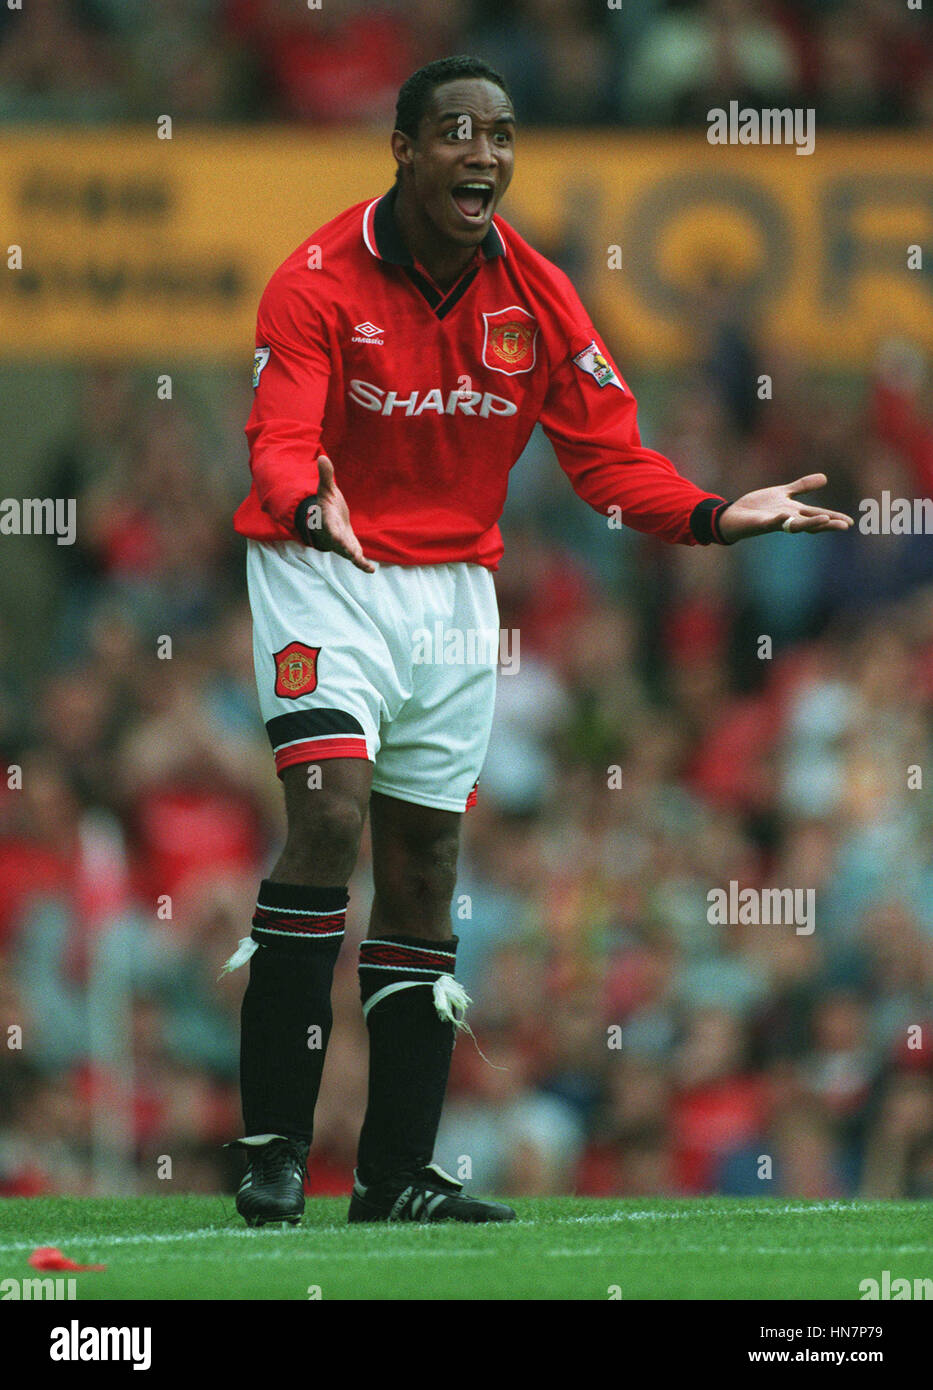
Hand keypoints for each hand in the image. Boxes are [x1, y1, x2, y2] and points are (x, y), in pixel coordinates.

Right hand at [301, 454, 374, 572]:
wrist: (328, 520)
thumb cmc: (327, 504)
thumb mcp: (326, 489)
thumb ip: (325, 476)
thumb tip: (321, 457)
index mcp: (328, 520)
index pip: (330, 526)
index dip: (333, 531)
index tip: (335, 536)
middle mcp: (334, 534)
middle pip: (339, 543)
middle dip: (345, 548)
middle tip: (353, 554)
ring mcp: (342, 544)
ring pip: (348, 553)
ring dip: (355, 558)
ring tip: (363, 564)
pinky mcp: (351, 548)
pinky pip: (356, 558)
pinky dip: (362, 565)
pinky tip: (372, 569)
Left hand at [717, 473, 853, 542]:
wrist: (734, 517)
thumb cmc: (758, 507)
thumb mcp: (784, 493)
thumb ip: (803, 486)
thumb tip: (825, 478)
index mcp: (795, 511)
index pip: (818, 514)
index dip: (834, 518)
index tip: (850, 522)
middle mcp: (788, 519)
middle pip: (811, 521)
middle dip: (828, 523)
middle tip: (844, 525)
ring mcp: (775, 522)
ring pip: (795, 525)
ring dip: (810, 523)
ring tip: (825, 520)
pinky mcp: (761, 523)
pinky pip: (771, 522)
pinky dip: (778, 520)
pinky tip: (785, 516)